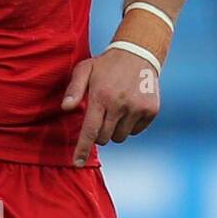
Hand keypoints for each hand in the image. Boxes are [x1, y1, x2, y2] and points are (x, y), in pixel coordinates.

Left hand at [61, 48, 159, 166]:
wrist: (138, 54)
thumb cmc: (106, 65)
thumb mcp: (85, 69)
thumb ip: (74, 89)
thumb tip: (65, 108)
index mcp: (101, 96)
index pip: (90, 131)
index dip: (82, 149)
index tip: (77, 163)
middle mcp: (120, 105)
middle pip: (104, 138)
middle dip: (99, 133)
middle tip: (100, 116)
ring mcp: (137, 108)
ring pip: (120, 137)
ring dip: (114, 130)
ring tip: (115, 110)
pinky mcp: (151, 111)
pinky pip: (135, 131)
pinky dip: (130, 126)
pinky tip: (129, 107)